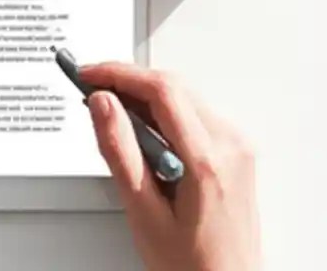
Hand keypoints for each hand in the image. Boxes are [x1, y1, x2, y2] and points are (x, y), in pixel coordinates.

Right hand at [81, 64, 260, 270]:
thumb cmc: (192, 264)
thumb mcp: (143, 211)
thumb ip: (120, 151)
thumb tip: (103, 105)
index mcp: (208, 160)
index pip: (161, 91)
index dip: (119, 74)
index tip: (89, 74)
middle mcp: (231, 145)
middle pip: (173, 87)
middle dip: (128, 81)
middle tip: (90, 89)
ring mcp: (237, 147)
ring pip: (183, 97)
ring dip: (143, 97)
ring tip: (109, 113)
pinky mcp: (234, 151)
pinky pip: (194, 115)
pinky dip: (162, 113)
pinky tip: (138, 130)